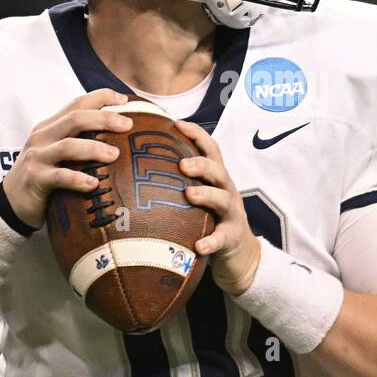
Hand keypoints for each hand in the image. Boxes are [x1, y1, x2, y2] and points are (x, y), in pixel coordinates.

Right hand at [2, 88, 134, 228]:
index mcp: (50, 126)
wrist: (11, 203)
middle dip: (103, 119)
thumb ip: (79, 140)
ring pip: (68, 146)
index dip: (101, 97)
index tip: (124, 100)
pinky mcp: (35, 179)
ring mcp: (37, 157)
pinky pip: (59, 177)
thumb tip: (118, 136)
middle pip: (75, 119)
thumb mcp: (57, 152)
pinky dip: (77, 179)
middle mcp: (43, 137)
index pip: (77, 103)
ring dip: (93, 148)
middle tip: (127, 124)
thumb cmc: (44, 176)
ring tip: (115, 155)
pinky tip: (94, 184)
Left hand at [175, 119, 261, 294]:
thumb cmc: (211, 218)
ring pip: (222, 200)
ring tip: (189, 194)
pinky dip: (210, 242)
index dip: (196, 134)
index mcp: (217, 178)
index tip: (177, 123)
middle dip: (201, 164)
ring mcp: (231, 214)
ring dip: (206, 194)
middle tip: (182, 164)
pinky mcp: (231, 238)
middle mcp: (226, 191)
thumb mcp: (201, 195)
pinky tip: (198, 246)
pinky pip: (221, 239)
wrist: (240, 253)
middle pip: (218, 171)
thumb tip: (136, 166)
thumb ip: (180, 180)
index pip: (210, 149)